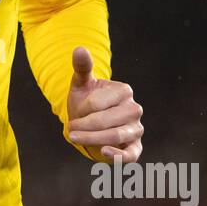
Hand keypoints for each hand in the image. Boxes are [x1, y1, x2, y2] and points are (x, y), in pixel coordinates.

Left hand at [65, 46, 143, 163]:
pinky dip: (118, 156)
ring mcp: (136, 129)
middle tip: (69, 129)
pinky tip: (104, 153)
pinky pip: (130, 155)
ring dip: (92, 139)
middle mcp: (134, 109)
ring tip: (73, 138)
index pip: (98, 102)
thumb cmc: (86, 101)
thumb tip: (79, 49)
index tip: (76, 111)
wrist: (92, 123)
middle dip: (84, 126)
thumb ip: (82, 67)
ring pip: (116, 136)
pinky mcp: (135, 147)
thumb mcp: (81, 84)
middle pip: (107, 120)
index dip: (82, 109)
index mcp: (124, 91)